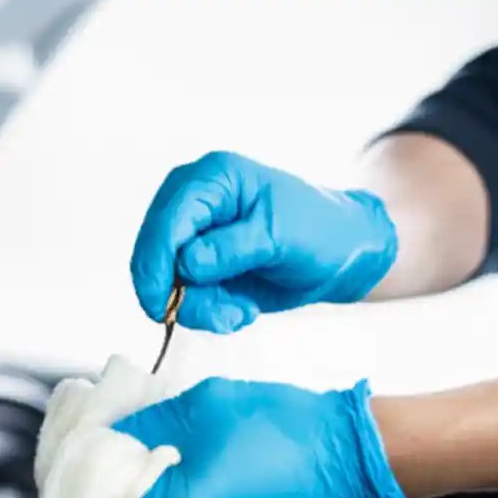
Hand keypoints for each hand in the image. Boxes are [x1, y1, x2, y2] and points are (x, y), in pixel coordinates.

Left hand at [90, 376, 411, 497]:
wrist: (354, 454)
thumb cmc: (288, 424)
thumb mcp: (199, 405)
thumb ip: (141, 425)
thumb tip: (103, 434)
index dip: (82, 484)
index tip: (76, 459)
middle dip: (115, 488)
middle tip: (116, 450)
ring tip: (161, 459)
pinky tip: (197, 479)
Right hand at [130, 151, 396, 332]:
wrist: (341, 253)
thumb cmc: (318, 229)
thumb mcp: (279, 236)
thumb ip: (231, 249)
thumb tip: (186, 264)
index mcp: (210, 180)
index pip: (165, 223)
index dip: (156, 267)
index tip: (163, 307)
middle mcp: (192, 203)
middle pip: (155, 255)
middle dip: (182, 295)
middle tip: (224, 317)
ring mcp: (193, 237)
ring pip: (166, 283)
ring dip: (201, 309)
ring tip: (242, 313)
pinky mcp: (199, 266)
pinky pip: (184, 297)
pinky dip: (208, 312)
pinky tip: (240, 310)